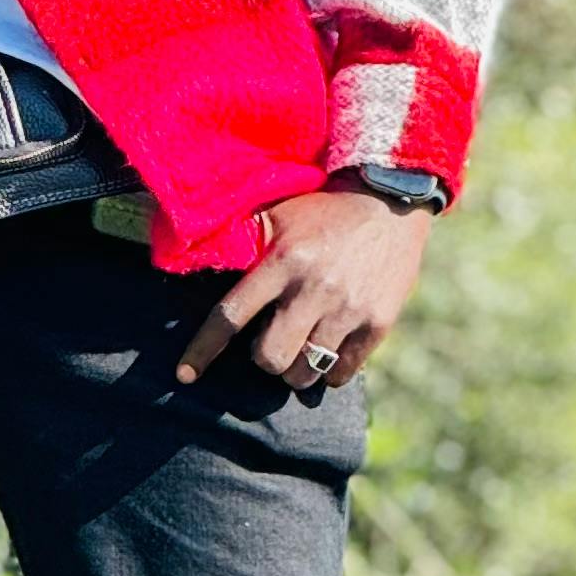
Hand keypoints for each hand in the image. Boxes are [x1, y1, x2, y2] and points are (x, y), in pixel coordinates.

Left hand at [175, 187, 428, 393]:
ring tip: (301, 346)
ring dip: (296, 368)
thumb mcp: (278, 215)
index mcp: (281, 261)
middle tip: (272, 340)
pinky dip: (329, 370)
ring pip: (304, 372)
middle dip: (263, 358)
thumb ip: (243, 242)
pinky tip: (329, 348)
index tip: (184, 375)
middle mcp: (313, 288)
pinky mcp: (378, 322)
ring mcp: (348, 308)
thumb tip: (189, 257)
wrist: (391, 201)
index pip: (231, 316)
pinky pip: (340, 373)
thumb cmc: (324, 210)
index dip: (203, 350)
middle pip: (269, 358)